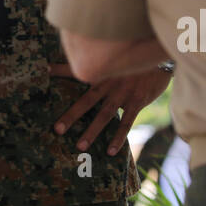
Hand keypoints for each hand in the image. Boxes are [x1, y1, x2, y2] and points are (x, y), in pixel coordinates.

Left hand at [50, 62, 170, 156]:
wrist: (161, 55)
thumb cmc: (135, 56)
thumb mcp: (116, 55)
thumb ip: (102, 63)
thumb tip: (85, 64)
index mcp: (102, 70)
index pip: (78, 69)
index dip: (61, 69)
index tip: (44, 70)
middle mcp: (109, 82)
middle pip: (86, 100)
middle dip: (71, 115)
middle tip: (56, 129)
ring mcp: (123, 93)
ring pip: (104, 114)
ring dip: (92, 131)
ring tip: (80, 146)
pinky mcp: (137, 101)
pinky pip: (126, 122)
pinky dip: (118, 137)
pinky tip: (110, 151)